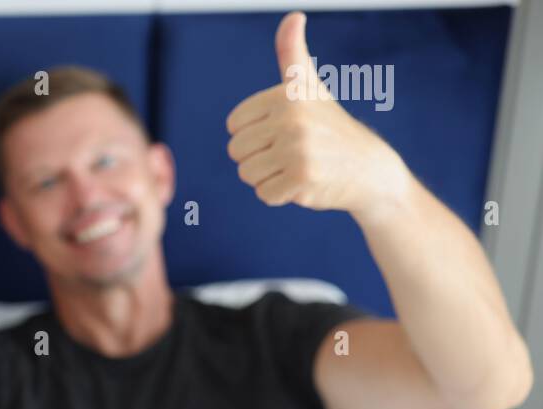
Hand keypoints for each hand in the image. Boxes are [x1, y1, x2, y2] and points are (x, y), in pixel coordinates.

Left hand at [225, 12, 412, 219]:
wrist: (370, 170)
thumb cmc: (331, 126)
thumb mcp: (309, 85)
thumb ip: (291, 52)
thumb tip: (293, 15)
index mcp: (286, 95)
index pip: (233, 126)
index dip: (253, 134)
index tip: (282, 131)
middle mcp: (292, 119)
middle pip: (236, 151)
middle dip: (259, 158)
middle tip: (291, 153)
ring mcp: (298, 150)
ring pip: (247, 174)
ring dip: (268, 178)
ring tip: (297, 167)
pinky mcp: (303, 179)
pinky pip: (264, 195)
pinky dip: (280, 195)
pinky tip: (303, 184)